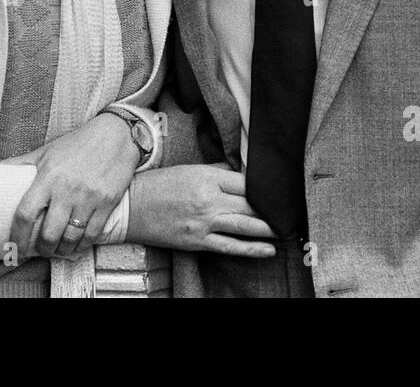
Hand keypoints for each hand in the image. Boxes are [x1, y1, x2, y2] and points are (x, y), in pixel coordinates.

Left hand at [6, 114, 138, 259]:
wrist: (116, 135)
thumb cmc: (78, 144)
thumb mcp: (47, 151)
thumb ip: (21, 164)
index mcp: (48, 176)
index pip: (25, 214)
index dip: (17, 237)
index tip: (14, 249)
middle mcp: (67, 189)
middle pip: (49, 233)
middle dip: (42, 249)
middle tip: (39, 251)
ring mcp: (89, 198)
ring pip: (71, 238)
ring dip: (62, 250)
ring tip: (58, 250)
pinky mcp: (107, 203)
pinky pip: (92, 234)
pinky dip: (82, 246)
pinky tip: (77, 246)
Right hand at [126, 165, 276, 257]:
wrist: (129, 207)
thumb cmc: (157, 185)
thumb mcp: (188, 169)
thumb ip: (216, 171)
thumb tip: (241, 172)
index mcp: (206, 176)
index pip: (247, 182)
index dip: (266, 187)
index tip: (280, 190)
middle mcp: (208, 198)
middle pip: (251, 204)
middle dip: (272, 208)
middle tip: (290, 210)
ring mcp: (204, 222)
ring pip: (246, 225)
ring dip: (269, 228)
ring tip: (285, 228)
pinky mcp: (198, 241)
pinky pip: (230, 246)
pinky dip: (252, 249)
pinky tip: (268, 249)